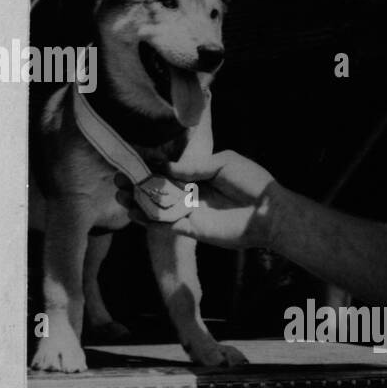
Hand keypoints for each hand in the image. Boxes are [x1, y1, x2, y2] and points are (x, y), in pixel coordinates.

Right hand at [115, 150, 277, 249]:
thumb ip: (193, 166)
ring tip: (120, 195)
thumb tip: (165, 165)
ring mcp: (190, 211)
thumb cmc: (251, 181)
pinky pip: (166, 224)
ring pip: (157, 207)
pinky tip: (134, 213)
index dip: (149, 165)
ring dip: (137, 201)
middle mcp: (191, 193)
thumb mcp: (222, 163)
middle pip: (157, 188)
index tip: (131, 158)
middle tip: (117, 177)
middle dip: (137, 183)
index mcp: (199, 175)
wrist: (269, 211)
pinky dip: (150, 220)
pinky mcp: (192, 229)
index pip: (168, 169)